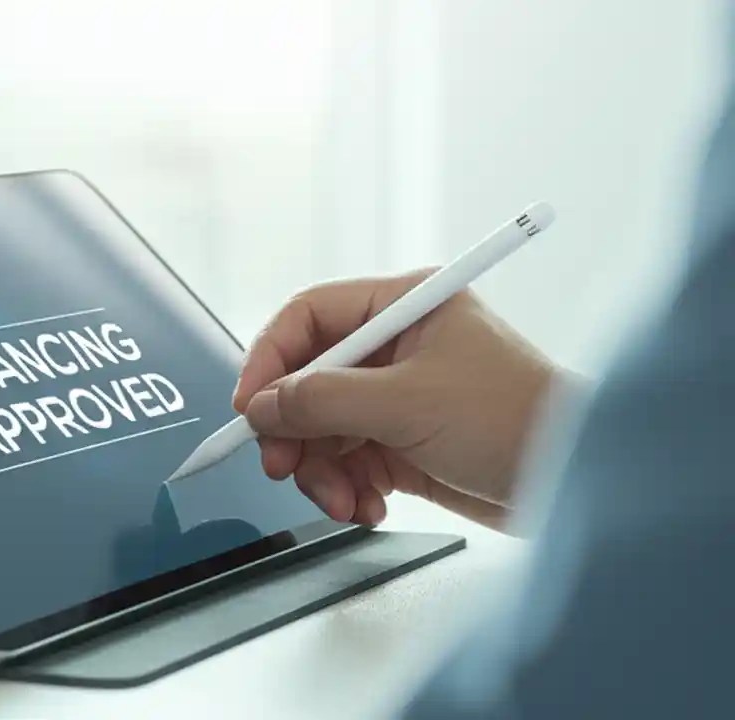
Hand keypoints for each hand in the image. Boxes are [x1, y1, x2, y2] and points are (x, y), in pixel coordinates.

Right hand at [234, 269, 556, 530]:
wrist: (577, 482)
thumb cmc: (515, 419)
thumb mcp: (405, 404)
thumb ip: (323, 401)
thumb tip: (263, 406)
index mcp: (404, 307)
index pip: (310, 317)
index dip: (270, 359)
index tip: (249, 406)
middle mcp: (398, 347)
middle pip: (309, 379)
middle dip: (294, 430)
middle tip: (282, 466)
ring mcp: (401, 397)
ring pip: (325, 429)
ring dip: (321, 471)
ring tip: (341, 501)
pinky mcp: (407, 443)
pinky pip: (351, 462)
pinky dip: (349, 489)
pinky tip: (367, 508)